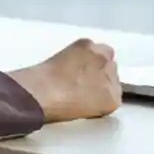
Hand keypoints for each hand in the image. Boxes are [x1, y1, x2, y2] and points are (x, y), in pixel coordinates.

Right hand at [7, 39, 121, 122]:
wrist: (43, 94)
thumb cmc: (39, 79)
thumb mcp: (59, 58)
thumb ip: (75, 60)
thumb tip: (77, 72)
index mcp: (87, 45)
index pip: (100, 52)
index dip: (92, 65)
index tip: (84, 74)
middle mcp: (102, 56)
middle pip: (109, 65)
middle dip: (100, 74)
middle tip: (86, 87)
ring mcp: (110, 76)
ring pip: (113, 82)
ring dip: (104, 88)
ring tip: (86, 99)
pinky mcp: (112, 97)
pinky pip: (114, 101)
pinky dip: (105, 105)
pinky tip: (89, 108)